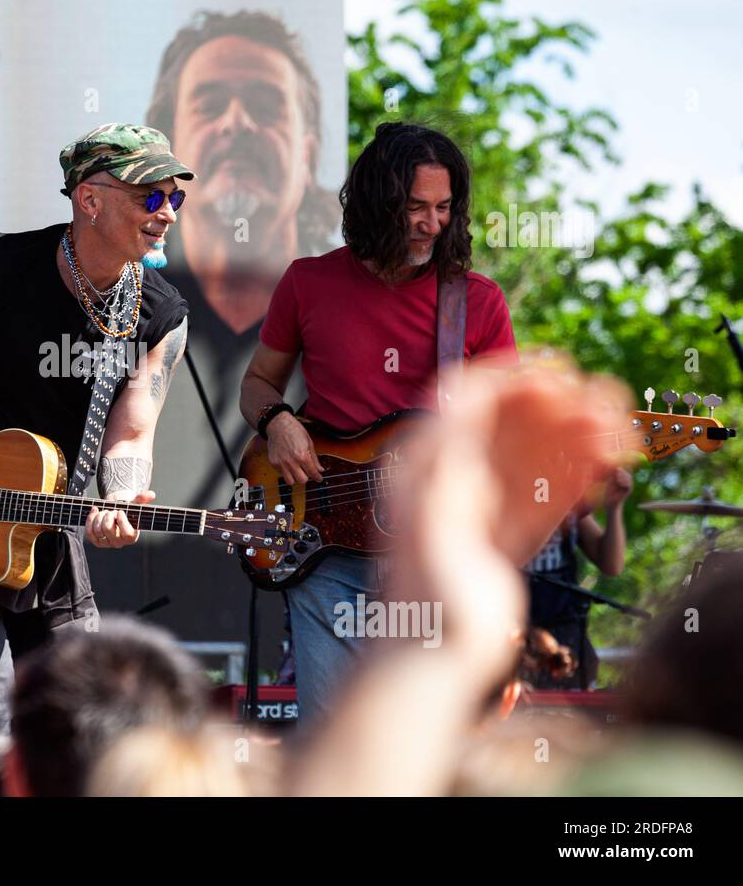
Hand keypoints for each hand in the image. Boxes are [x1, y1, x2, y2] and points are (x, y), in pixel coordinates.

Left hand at [86, 489, 153, 548]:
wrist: (115, 511)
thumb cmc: (127, 510)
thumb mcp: (135, 504)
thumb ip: (143, 499)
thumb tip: (150, 495)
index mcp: (132, 536)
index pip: (127, 534)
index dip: (122, 521)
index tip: (120, 511)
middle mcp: (119, 542)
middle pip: (108, 530)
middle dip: (108, 515)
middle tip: (111, 510)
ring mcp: (107, 543)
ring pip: (98, 530)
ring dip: (99, 516)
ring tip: (104, 511)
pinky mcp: (97, 541)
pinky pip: (89, 533)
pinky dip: (90, 519)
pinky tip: (94, 511)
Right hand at [266, 411, 322, 483]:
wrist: (278, 424)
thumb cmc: (293, 430)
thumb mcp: (308, 442)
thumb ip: (314, 458)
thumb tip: (320, 469)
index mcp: (302, 456)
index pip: (312, 473)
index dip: (317, 477)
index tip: (318, 478)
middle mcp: (291, 461)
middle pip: (302, 481)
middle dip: (306, 477)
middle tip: (307, 472)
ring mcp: (281, 463)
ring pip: (290, 481)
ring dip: (295, 477)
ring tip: (297, 470)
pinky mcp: (274, 462)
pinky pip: (281, 474)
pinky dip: (286, 472)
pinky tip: (288, 464)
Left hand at [391, 357, 627, 670]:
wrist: (429, 663)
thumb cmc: (423, 593)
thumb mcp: (433, 512)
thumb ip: (450, 452)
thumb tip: (459, 392)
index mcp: (422, 467)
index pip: (463, 400)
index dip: (507, 379)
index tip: (551, 371)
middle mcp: (449, 483)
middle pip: (504, 427)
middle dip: (552, 408)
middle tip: (597, 401)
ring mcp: (479, 513)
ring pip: (530, 462)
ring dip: (573, 441)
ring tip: (613, 431)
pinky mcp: (503, 544)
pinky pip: (541, 500)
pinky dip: (572, 480)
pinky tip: (603, 464)